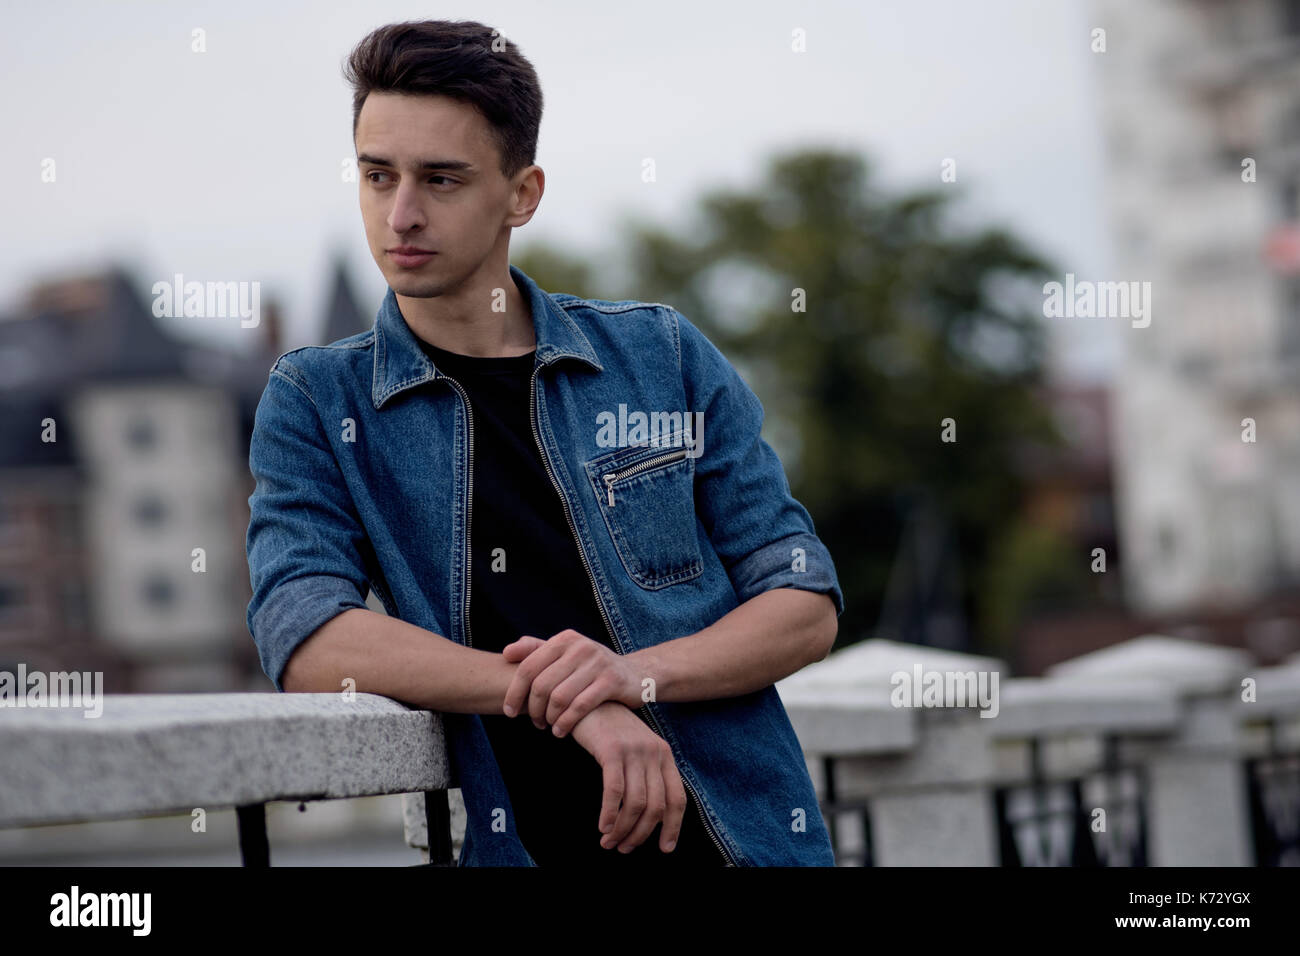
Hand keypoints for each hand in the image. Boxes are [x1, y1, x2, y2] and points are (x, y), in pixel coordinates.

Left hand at [502, 629, 641, 737]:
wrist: (635, 675)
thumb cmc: (592, 668)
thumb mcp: (566, 654)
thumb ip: (536, 650)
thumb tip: (506, 652)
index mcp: (565, 639)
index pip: (528, 666)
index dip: (514, 692)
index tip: (509, 712)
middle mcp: (580, 647)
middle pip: (542, 684)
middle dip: (533, 709)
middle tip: (534, 722)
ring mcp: (597, 663)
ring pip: (559, 697)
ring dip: (549, 718)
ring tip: (549, 727)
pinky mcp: (611, 681)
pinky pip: (580, 706)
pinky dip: (566, 723)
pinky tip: (561, 731)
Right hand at [569, 701, 686, 853]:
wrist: (588, 700)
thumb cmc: (609, 730)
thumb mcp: (635, 750)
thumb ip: (645, 775)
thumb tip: (648, 815)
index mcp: (664, 755)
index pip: (677, 799)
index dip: (673, 827)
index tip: (664, 849)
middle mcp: (654, 753)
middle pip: (656, 807)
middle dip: (640, 834)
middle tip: (623, 848)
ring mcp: (634, 751)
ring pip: (636, 804)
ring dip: (623, 830)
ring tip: (608, 842)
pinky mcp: (612, 750)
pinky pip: (614, 792)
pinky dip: (610, 814)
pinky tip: (602, 826)